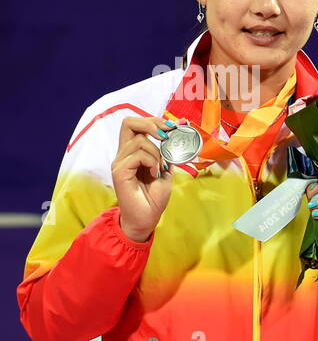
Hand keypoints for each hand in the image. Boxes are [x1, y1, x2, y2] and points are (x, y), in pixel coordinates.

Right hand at [112, 116, 179, 241]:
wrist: (146, 219)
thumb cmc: (153, 198)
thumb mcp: (165, 172)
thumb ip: (166, 156)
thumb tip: (174, 140)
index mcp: (133, 152)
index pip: (136, 125)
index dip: (154, 121)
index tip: (172, 128)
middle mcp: (123, 154)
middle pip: (129, 122)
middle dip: (152, 124)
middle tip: (166, 135)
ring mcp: (120, 162)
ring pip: (140, 141)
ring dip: (157, 153)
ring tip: (159, 169)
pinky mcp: (119, 171)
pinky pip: (139, 155)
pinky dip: (152, 162)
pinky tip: (154, 174)